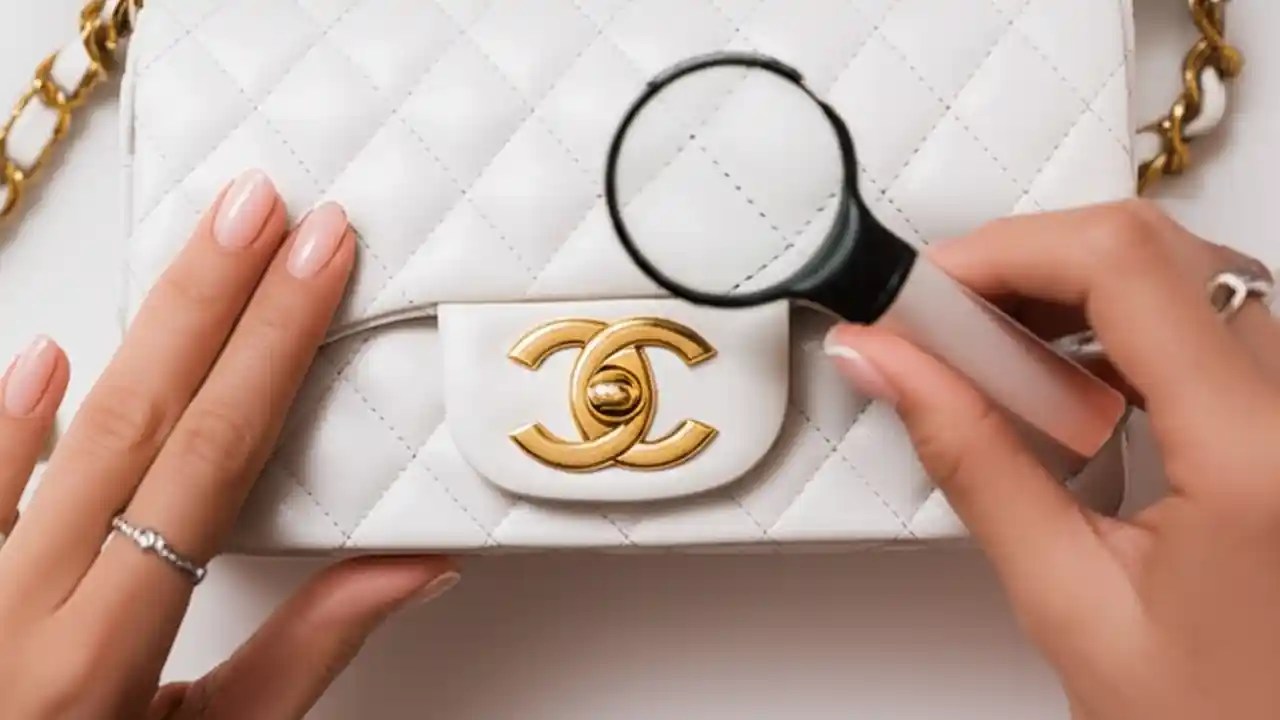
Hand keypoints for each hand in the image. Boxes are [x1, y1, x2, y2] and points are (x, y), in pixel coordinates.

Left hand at [0, 170, 458, 718]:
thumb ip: (306, 656)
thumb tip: (413, 563)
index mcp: (108, 652)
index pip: (210, 459)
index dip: (273, 346)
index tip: (318, 258)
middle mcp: (21, 608)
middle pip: (134, 418)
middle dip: (209, 298)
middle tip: (262, 204)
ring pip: (46, 435)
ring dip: (128, 332)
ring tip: (199, 242)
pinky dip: (1, 421)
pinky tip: (45, 356)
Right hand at [824, 199, 1279, 719]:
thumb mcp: (1071, 603)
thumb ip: (975, 464)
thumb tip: (892, 368)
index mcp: (1257, 456)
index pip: (1123, 268)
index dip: (1005, 252)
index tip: (925, 294)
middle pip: (1155, 251)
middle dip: (1027, 265)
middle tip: (941, 328)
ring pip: (1184, 276)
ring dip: (1070, 294)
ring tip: (993, 369)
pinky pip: (1208, 326)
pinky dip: (1118, 330)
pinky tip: (1064, 387)